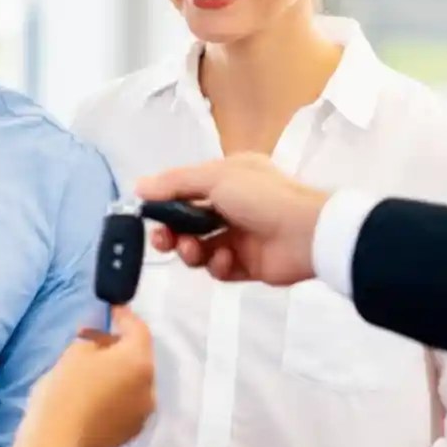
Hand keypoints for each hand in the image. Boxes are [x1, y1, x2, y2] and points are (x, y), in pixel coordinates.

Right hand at [19, 306, 154, 446]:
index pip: (138, 329)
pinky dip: (116, 395)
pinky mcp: (131, 432)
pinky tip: (94, 396)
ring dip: (118, 372)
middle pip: (138, 356)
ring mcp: (143, 412)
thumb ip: (95, 339)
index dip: (124, 315)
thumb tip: (101, 341)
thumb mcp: (76, 352)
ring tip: (91, 371)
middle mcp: (150, 386)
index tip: (112, 309)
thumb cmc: (64, 390)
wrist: (55, 442)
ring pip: (134, 382)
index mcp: (139, 361)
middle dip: (118, 346)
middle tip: (91, 340)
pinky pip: (128, 403)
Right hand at [135, 153, 328, 285]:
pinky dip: (218, 265)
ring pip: (201, 248)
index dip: (165, 203)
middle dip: (172, 233)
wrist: (308, 233)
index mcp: (229, 179)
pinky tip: (226, 259)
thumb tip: (138, 187)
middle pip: (189, 223)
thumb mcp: (215, 177)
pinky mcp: (248, 265)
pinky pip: (221, 268)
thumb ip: (175, 183)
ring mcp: (241, 237)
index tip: (146, 214)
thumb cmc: (262, 196)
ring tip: (195, 250)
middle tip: (163, 240)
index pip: (187, 190)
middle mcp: (233, 206)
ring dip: (192, 251)